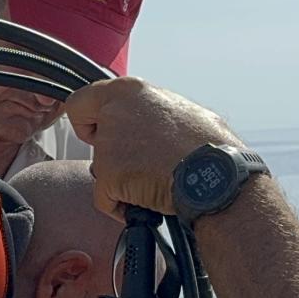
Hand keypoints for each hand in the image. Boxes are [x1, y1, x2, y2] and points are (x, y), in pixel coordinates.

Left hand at [64, 77, 241, 217]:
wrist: (216, 175)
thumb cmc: (210, 145)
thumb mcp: (180, 110)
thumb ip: (151, 112)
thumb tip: (150, 123)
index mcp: (129, 90)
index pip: (82, 100)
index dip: (88, 120)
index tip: (98, 132)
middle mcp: (113, 112)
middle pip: (89, 137)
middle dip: (104, 151)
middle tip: (131, 162)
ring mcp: (108, 145)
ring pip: (100, 170)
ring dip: (121, 180)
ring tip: (154, 182)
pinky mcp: (107, 176)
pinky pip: (105, 199)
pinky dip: (122, 207)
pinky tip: (148, 202)